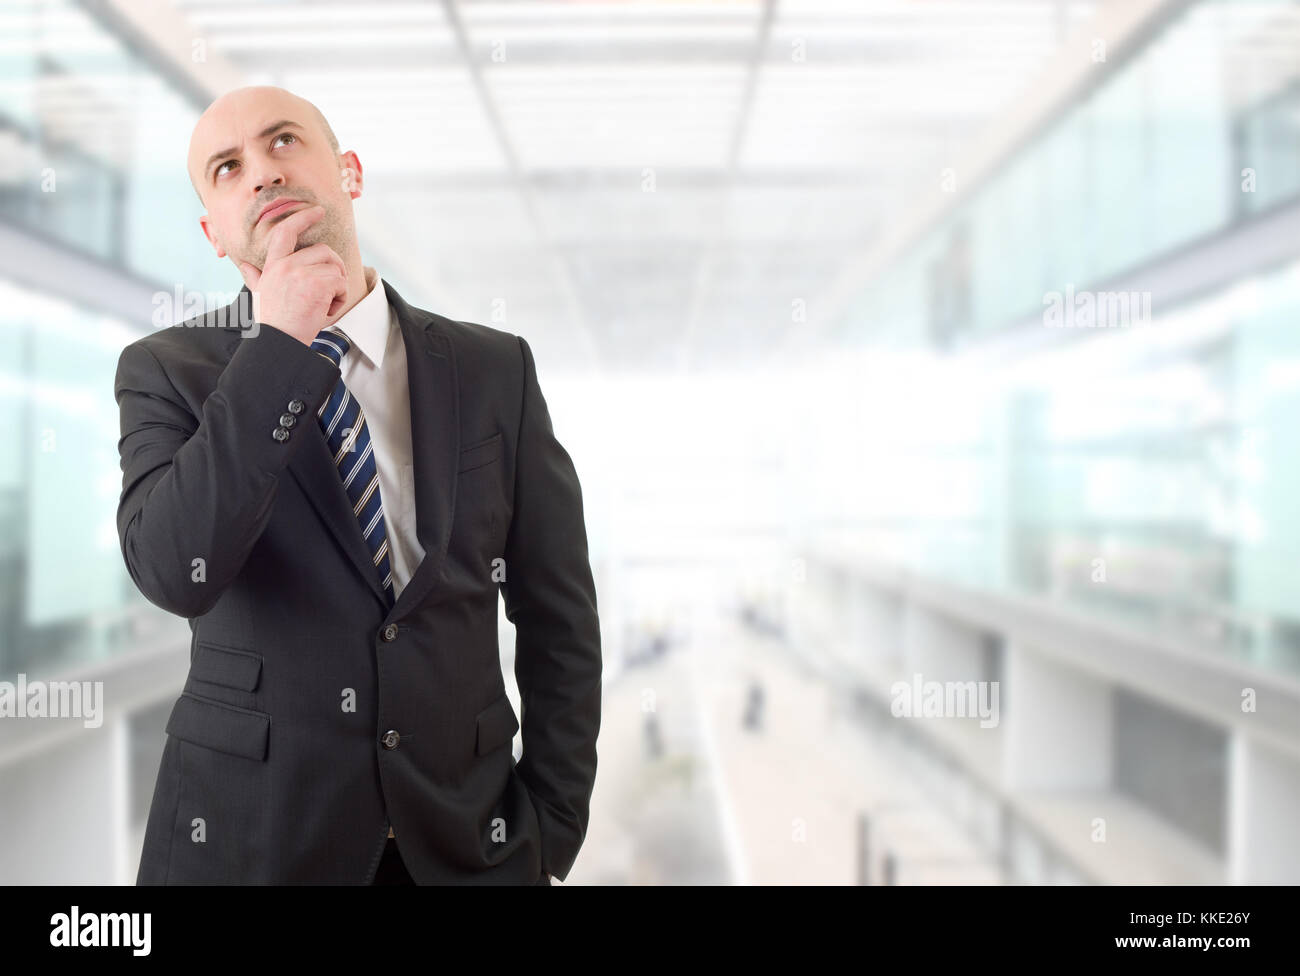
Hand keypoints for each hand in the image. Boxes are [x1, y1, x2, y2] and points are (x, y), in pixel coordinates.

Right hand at [237, 204, 347, 346]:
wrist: (278, 342)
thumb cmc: (272, 322)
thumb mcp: (260, 295)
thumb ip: (255, 277)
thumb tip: (245, 266)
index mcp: (273, 266)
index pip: (285, 232)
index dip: (302, 218)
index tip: (317, 211)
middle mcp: (286, 266)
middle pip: (324, 251)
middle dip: (334, 267)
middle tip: (332, 287)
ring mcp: (302, 273)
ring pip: (335, 268)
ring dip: (337, 287)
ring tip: (324, 304)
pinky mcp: (318, 284)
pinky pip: (341, 283)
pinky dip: (340, 299)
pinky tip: (326, 311)